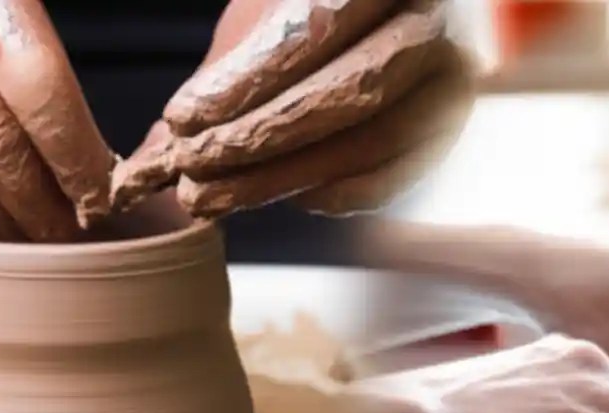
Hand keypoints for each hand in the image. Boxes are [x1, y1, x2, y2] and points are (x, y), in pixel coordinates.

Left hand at [111, 0, 474, 217]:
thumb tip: (153, 154)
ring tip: (216, 196)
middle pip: (349, 91)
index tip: (184, 120)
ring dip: (286, 177)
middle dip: (260, 138)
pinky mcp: (455, 123)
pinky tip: (292, 198)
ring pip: (372, 139)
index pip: (316, 27)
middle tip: (193, 169)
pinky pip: (403, 172)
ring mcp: (454, 75)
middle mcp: (432, 19)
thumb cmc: (317, 13)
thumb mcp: (266, 18)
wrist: (390, 16)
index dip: (247, 81)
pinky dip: (343, 192)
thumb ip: (224, 72)